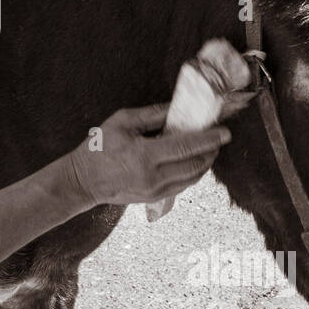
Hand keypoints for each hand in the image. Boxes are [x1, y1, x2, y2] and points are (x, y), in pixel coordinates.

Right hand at [66, 104, 229, 206]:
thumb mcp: (122, 122)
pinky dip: (192, 173)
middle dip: (211, 151)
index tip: (225, 132)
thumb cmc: (98, 148)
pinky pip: (183, 185)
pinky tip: (192, 161)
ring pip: (193, 178)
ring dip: (204, 163)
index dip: (209, 139)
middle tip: (218, 138)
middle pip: (195, 165)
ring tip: (208, 149)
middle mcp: (153, 177)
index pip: (187, 146)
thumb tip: (177, 110)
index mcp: (144, 156)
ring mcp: (155, 191)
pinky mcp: (154, 198)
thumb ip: (152, 115)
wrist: (83, 181)